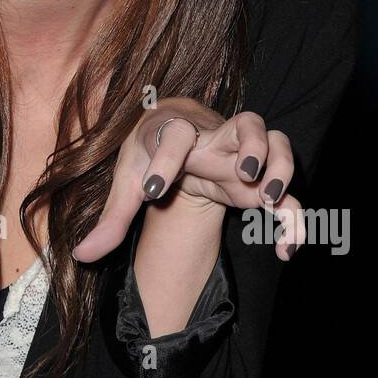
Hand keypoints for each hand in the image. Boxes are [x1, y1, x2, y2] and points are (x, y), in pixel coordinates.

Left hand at [72, 97, 304, 264]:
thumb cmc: (150, 153)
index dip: (164, 161)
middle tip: (243, 172)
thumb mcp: (127, 180)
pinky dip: (295, 217)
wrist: (179, 134)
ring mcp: (244, 156)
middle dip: (251, 144)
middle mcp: (216, 138)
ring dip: (282, 169)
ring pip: (279, 144)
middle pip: (248, 122)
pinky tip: (284, 249)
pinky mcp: (261, 181)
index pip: (173, 136)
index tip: (152, 189)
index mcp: (176, 132)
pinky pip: (290, 193)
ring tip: (271, 200)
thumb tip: (82, 255)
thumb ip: (112, 218)